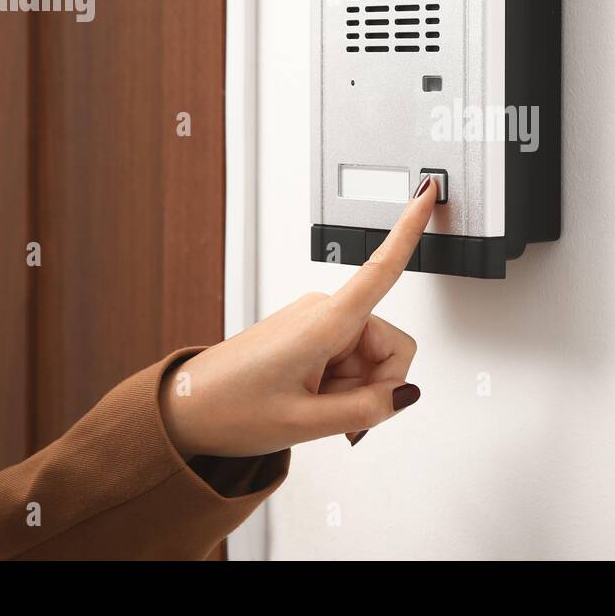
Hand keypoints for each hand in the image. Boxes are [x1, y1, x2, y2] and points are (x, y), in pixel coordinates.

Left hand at [159, 177, 438, 456]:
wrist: (187, 408)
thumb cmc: (228, 407)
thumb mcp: (303, 423)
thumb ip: (365, 411)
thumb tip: (404, 394)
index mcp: (323, 323)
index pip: (381, 269)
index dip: (409, 229)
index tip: (427, 192)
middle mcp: (323, 311)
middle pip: (388, 343)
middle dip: (377, 383)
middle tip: (339, 414)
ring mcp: (315, 320)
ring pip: (371, 355)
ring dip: (356, 389)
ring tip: (315, 407)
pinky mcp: (309, 332)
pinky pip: (350, 357)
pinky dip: (343, 385)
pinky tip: (314, 400)